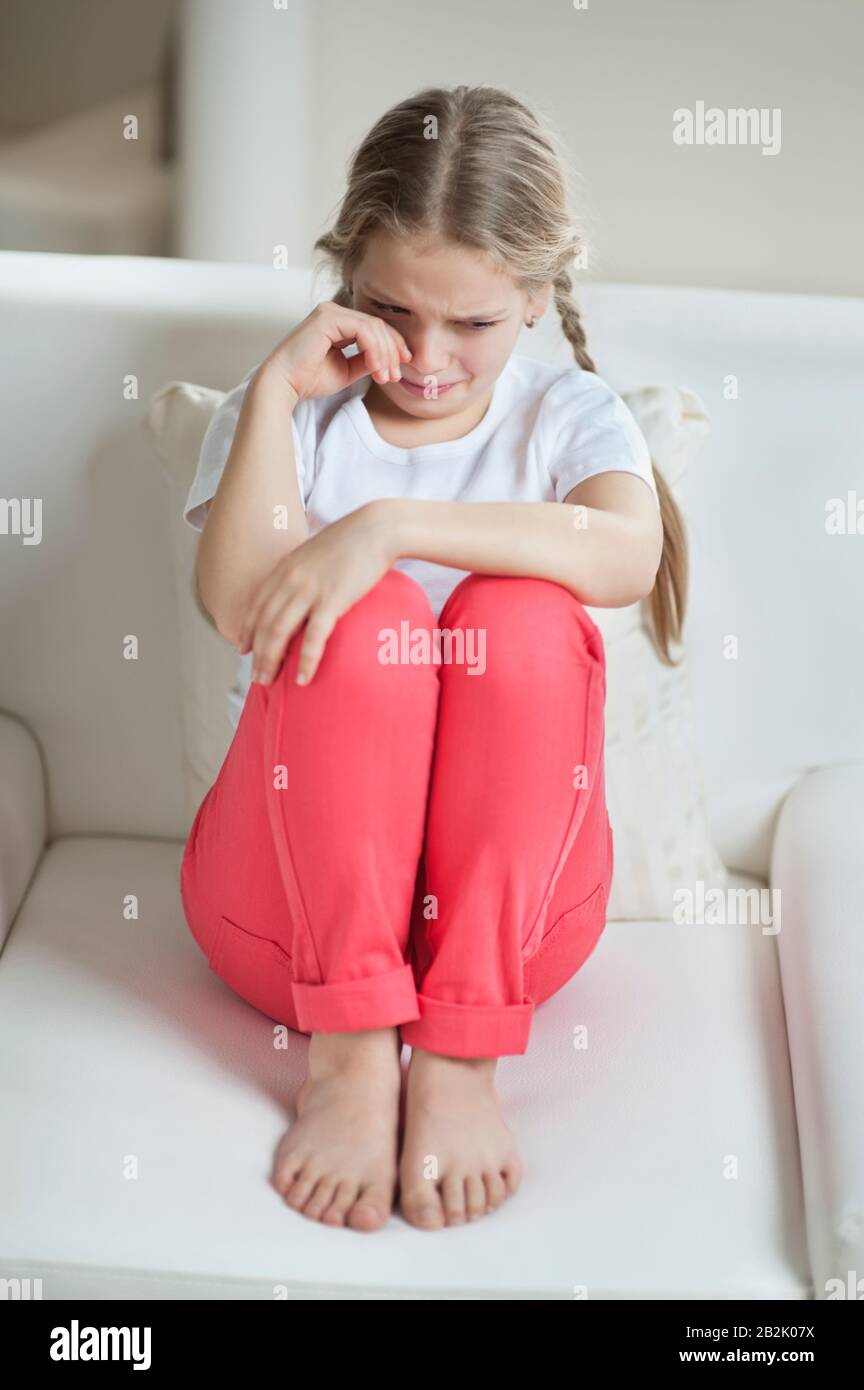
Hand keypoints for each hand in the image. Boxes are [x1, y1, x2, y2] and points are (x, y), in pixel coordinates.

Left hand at [236, 503, 396, 686]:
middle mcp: (290, 580)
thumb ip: (302, 570)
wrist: (377, 528)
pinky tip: (302, 678)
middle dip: (256, 654)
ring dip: (270, 661)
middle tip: (256, 677)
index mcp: (285, 568)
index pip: (257, 605)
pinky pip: (313, 637)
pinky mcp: (331, 601)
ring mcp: (308, 591)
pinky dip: (305, 660)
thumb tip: (300, 587)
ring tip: (269, 682)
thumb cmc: (353, 541)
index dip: (246, 629)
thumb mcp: (316, 552)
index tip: (242, 650)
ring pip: (278, 633)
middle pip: (263, 623)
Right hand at [262, 301, 412, 403]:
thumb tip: (389, 360)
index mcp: (338, 323)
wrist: (284, 384)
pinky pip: (363, 330)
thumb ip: (367, 361)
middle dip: (392, 352)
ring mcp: (330, 312)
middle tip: (395, 376)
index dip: (393, 346)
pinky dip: (374, 350)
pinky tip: (376, 368)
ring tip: (385, 377)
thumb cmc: (309, 379)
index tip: (402, 367)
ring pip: (373, 327)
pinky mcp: (328, 317)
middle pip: (377, 325)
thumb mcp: (347, 370)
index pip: (374, 328)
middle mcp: (334, 312)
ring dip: (385, 354)